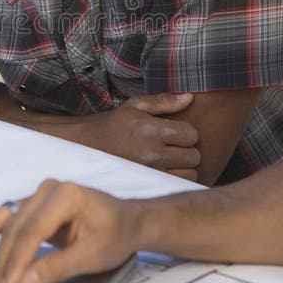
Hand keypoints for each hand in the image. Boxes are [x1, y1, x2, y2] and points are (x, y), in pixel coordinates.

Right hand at [0, 179, 142, 282]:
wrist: (128, 220)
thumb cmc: (116, 234)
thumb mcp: (93, 256)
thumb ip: (57, 267)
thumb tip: (22, 281)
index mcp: (65, 195)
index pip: (31, 232)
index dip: (14, 263)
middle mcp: (46, 191)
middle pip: (10, 228)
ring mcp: (35, 197)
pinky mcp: (29, 209)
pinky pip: (1, 223)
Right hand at [84, 92, 199, 178]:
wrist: (89, 148)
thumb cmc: (115, 125)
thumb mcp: (135, 106)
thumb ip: (163, 101)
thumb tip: (190, 97)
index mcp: (149, 129)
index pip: (191, 134)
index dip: (187, 132)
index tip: (177, 133)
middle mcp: (150, 153)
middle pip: (193, 156)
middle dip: (188, 150)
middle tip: (175, 147)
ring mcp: (150, 173)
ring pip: (190, 174)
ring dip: (185, 167)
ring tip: (171, 160)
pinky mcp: (148, 186)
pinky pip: (178, 185)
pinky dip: (178, 179)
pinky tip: (167, 171)